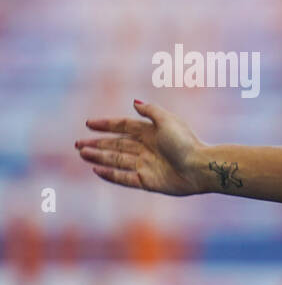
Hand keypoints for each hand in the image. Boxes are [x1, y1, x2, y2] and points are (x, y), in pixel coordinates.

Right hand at [75, 99, 205, 195]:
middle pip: (117, 145)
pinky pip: (124, 178)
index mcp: (151, 132)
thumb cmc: (186, 143)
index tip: (89, 123)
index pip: (124, 126)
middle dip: (97, 144)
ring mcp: (146, 165)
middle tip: (78, 144)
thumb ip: (151, 111)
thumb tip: (134, 103)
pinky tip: (96, 169)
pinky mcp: (148, 181)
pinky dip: (110, 174)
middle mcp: (147, 148)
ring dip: (99, 157)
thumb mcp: (168, 121)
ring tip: (82, 153)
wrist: (200, 168)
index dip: (106, 124)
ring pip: (117, 160)